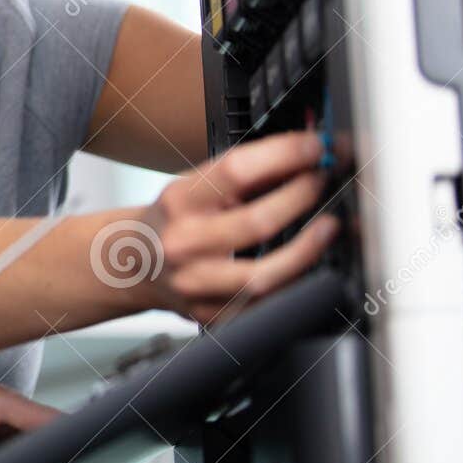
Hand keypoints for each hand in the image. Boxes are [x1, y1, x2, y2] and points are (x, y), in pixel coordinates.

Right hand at [140, 131, 337, 325]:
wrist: (133, 264)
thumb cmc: (172, 221)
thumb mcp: (195, 187)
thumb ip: (247, 175)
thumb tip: (304, 154)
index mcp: (178, 203)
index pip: (235, 171)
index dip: (283, 155)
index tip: (314, 147)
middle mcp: (182, 245)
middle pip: (255, 223)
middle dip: (301, 197)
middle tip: (323, 182)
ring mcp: (195, 285)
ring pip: (262, 276)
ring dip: (306, 249)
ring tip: (329, 227)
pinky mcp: (210, 315)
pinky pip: (263, 305)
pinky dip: (292, 282)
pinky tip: (306, 265)